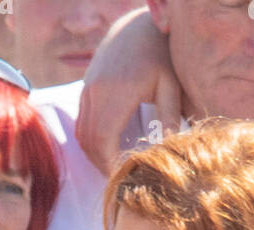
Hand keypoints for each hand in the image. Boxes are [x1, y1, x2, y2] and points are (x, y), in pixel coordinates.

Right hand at [77, 7, 181, 173]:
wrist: (137, 27)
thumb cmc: (160, 56)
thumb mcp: (170, 85)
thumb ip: (170, 117)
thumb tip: (168, 150)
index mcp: (117, 92)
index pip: (104, 139)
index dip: (109, 163)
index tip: (122, 176)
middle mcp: (96, 91)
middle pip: (89, 140)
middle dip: (101, 163)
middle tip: (118, 178)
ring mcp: (87, 89)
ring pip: (82, 133)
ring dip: (94, 154)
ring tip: (112, 165)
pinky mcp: (85, 88)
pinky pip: (82, 122)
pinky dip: (91, 139)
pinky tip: (107, 147)